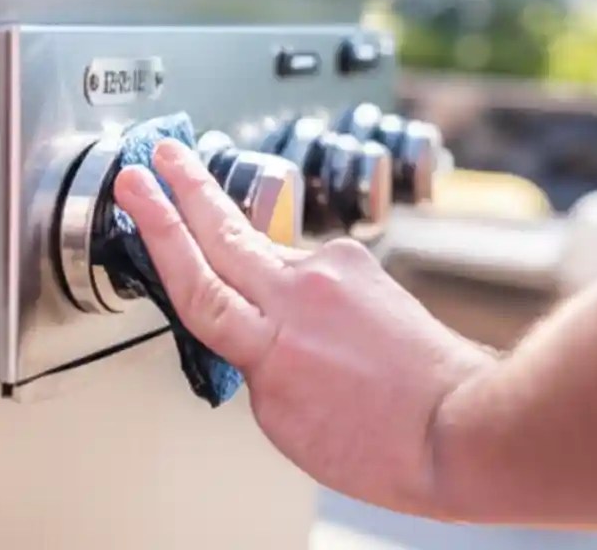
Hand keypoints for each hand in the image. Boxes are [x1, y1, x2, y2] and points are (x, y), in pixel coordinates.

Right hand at [113, 139, 496, 515]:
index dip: (159, 230)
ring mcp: (334, 273)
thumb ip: (254, 365)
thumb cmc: (381, 444)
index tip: (135, 189)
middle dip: (185, 186)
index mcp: (270, 345)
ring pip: (265, 247)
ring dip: (234, 231)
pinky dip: (292, 275)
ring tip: (213, 218)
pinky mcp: (361, 267)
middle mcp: (299, 295)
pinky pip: (307, 263)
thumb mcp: (284, 424)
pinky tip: (298, 296)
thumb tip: (249, 332)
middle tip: (158, 152)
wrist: (461, 426)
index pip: (197, 279)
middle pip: (225, 231)